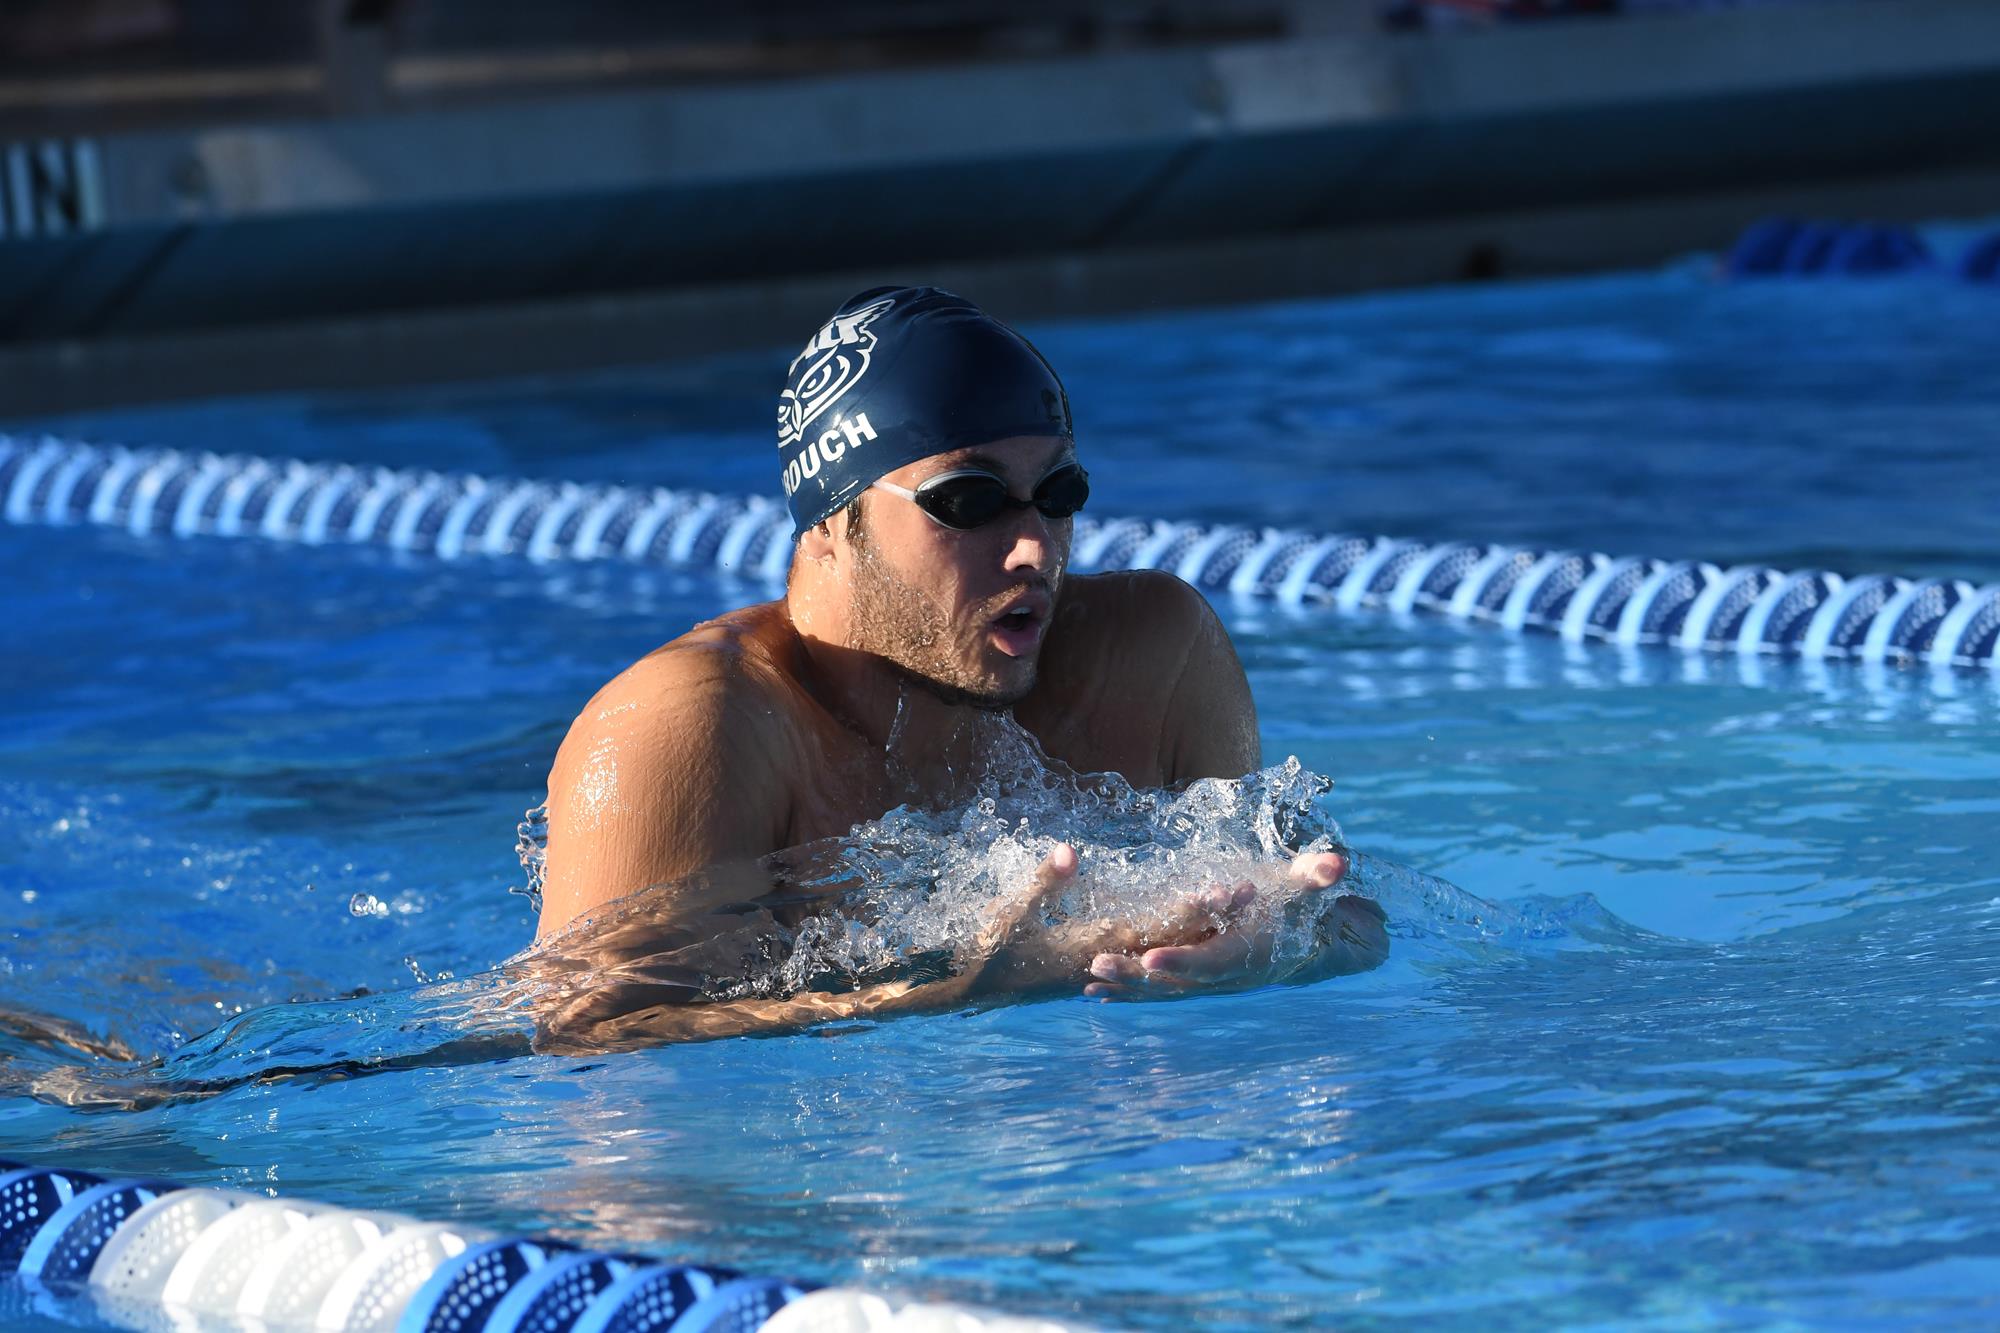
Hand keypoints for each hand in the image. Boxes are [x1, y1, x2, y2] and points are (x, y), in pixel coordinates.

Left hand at [1082, 850, 1379, 998]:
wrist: (1308, 945)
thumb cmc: (1299, 907)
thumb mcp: (1305, 886)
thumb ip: (1315, 876)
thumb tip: (1336, 864)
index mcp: (1247, 953)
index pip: (1211, 961)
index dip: (1183, 961)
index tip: (1152, 959)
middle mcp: (1226, 977)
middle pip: (1176, 981)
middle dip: (1135, 976)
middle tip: (1096, 965)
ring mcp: (1210, 984)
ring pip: (1162, 992)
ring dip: (1124, 988)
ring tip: (1087, 985)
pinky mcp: (1197, 982)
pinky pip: (1160, 993)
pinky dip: (1130, 994)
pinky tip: (1097, 994)